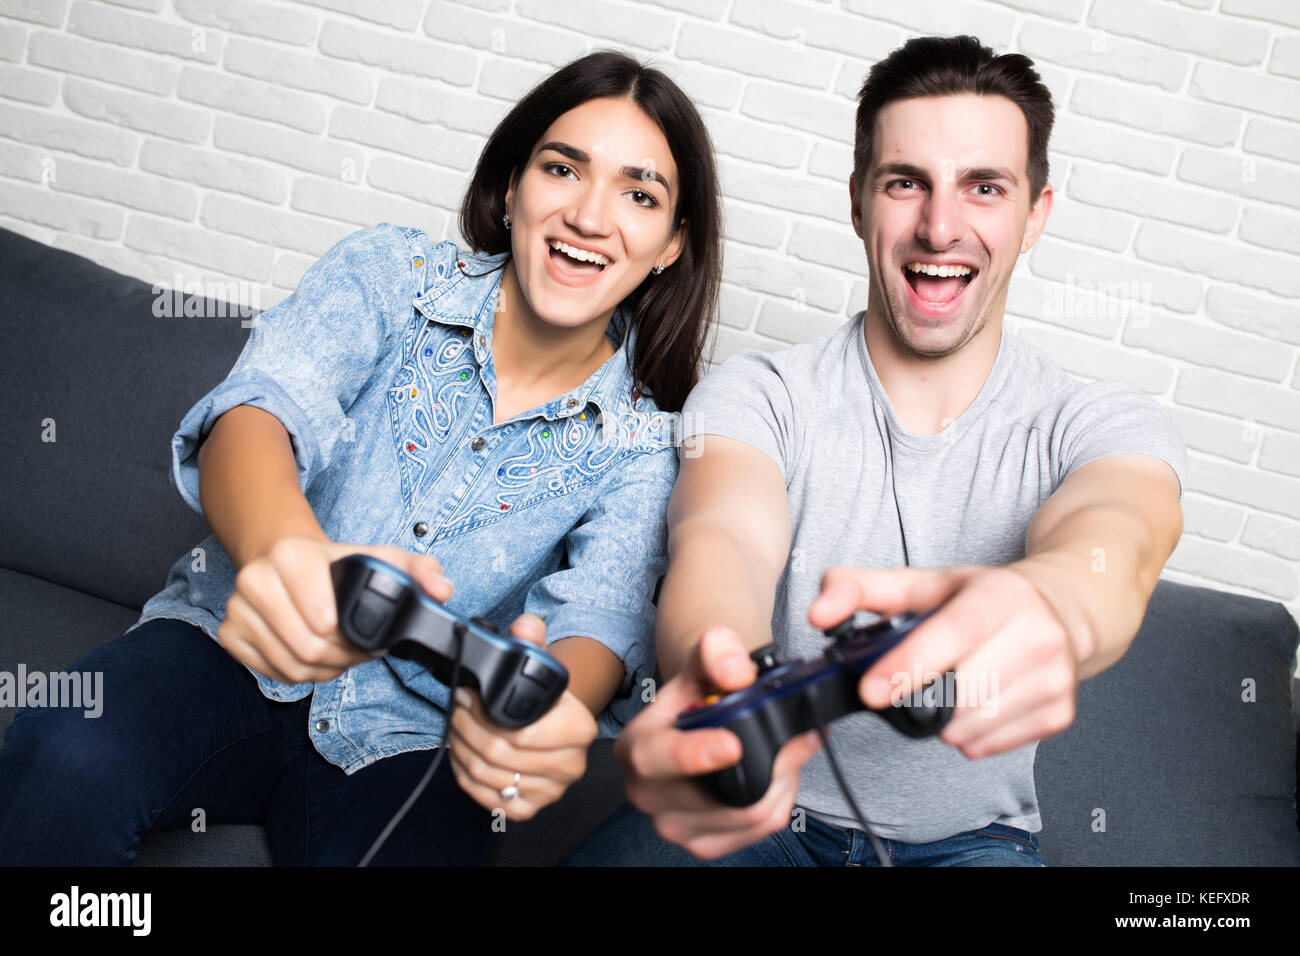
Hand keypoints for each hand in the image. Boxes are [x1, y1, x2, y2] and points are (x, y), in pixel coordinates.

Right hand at [218, 537, 452, 684]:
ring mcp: (237, 608)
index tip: (366, 632)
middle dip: (342, 657)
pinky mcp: (230, 633)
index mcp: (291, 556)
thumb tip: (441, 590)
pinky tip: (313, 655)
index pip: (326, 622)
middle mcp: (256, 579)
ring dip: (324, 670)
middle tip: (357, 649)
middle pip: (310, 649)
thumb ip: (418, 571)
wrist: (285, 558)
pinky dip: (299, 675)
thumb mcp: (381, 558)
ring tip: (338, 652)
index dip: (355, 637)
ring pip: (292, 667)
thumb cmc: (335, 564)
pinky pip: (272, 674)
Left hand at [446, 614, 597, 820]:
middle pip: (499, 755)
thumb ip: (530, 638)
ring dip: (461, 750)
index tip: (467, 695)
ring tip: (454, 727)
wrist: (557, 726)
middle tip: (455, 709)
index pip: (520, 733)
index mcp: (579, 729)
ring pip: (488, 776)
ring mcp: (551, 791)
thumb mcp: (541, 662)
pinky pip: (488, 800)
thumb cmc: (546, 698)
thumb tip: (524, 625)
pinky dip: (465, 778)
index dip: (483, 714)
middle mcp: (571, 765)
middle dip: (466, 728)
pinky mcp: (530, 809)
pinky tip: (462, 755)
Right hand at [615, 626, 821, 859]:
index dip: (694, 755)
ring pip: (749, 814)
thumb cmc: (696, 696)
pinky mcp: (707, 845)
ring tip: (790, 748)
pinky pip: (761, 829)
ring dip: (783, 779)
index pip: (656, 759)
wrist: (695, 727)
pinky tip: (780, 772)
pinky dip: (783, 798)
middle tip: (799, 734)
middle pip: (716, 795)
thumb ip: (716, 652)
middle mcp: (648, 796)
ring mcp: (677, 828)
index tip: (732, 745)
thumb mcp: (701, 664)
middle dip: (768, 761)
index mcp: (635, 749)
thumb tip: (736, 672)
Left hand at [807, 563, 1082, 760]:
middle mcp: (1038, 635)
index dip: (909, 665)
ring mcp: (1055, 678)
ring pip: (972, 726)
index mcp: (1001, 595)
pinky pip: (990, 746)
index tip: (870, 690)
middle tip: (912, 680)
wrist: (1060, 608)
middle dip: (921, 696)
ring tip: (950, 685)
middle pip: (960, 692)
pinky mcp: (1062, 714)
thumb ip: (860, 589)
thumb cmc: (982, 597)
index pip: (954, 634)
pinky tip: (975, 702)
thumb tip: (818, 613)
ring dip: (942, 720)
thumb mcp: (922, 583)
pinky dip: (967, 735)